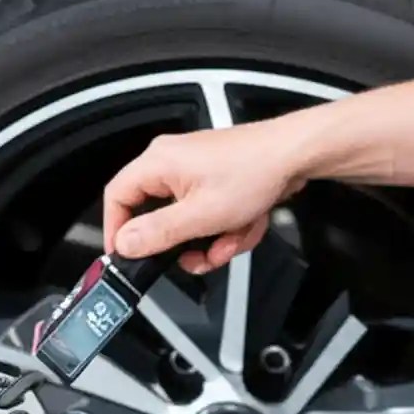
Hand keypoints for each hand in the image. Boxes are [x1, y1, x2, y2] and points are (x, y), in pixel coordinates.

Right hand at [102, 121, 307, 273]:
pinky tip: (246, 224)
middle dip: (183, 243)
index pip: (117, 197)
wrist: (296, 155)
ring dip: (212, 240)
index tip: (127, 256)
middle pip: (157, 216)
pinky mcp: (215, 179)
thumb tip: (125, 243)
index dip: (117, 230)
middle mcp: (172, 162)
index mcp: (158, 162)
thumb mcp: (201, 215)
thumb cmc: (255, 171)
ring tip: (233, 238)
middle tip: (198, 257)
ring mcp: (195, 171)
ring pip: (188, 222)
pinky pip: (210, 215)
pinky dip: (227, 227)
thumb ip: (159, 232)